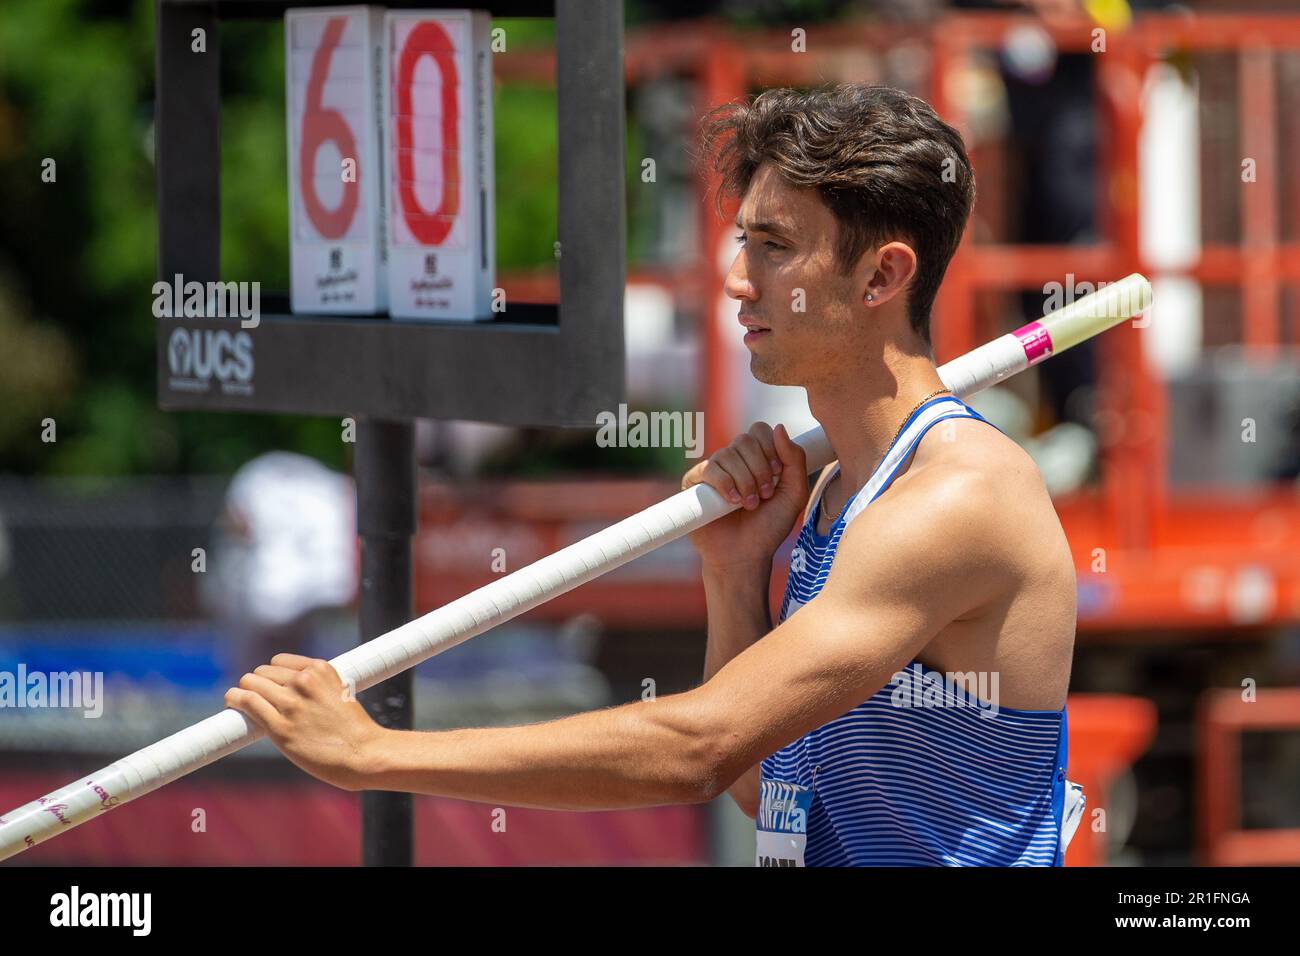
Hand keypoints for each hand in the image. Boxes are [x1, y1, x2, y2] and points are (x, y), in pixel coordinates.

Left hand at [225, 654, 384, 791]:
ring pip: (250, 683)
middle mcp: (304, 681)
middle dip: (257, 685)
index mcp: (320, 669)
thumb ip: (317, 687)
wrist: (364, 753)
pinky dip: (235, 700)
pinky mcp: (280, 727)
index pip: (279, 661)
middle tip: (258, 701)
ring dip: (242, 692)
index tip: (270, 688)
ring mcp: (291, 703)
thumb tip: (290, 692)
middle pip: (262, 672)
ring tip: (239, 703)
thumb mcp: (340, 694)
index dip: (271, 675)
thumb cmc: (354, 730)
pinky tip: (232, 704)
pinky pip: (247, 702)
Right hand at [682, 421, 807, 568]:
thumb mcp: (794, 493)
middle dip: (759, 469)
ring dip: (744, 481)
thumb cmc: (769, 527)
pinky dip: (725, 484)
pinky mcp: (694, 483)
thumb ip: (795, 459)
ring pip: (728, 454)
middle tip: (764, 495)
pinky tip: (732, 502)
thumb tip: (779, 428)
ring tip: (748, 505)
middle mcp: (733, 459)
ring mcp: (713, 469)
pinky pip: (709, 469)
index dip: (770, 449)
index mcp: (756, 457)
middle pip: (745, 439)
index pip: (760, 430)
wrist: (745, 555)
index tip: (777, 475)